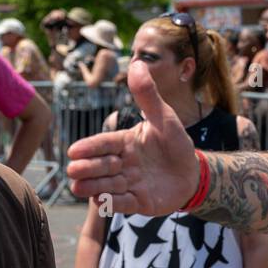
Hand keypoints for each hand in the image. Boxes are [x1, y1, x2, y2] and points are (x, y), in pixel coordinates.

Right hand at [66, 59, 199, 214]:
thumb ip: (148, 95)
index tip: (74, 151)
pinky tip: (103, 201)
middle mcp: (121, 164)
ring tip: (83, 187)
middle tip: (77, 169)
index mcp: (124, 143)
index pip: (102, 144)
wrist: (194, 172)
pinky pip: (122, 204)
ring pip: (104, 186)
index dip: (89, 148)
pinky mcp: (138, 202)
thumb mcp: (165, 117)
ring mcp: (127, 184)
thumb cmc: (176, 143)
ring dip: (95, 186)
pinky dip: (112, 203)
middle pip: (98, 167)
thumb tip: (137, 63)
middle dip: (87, 168)